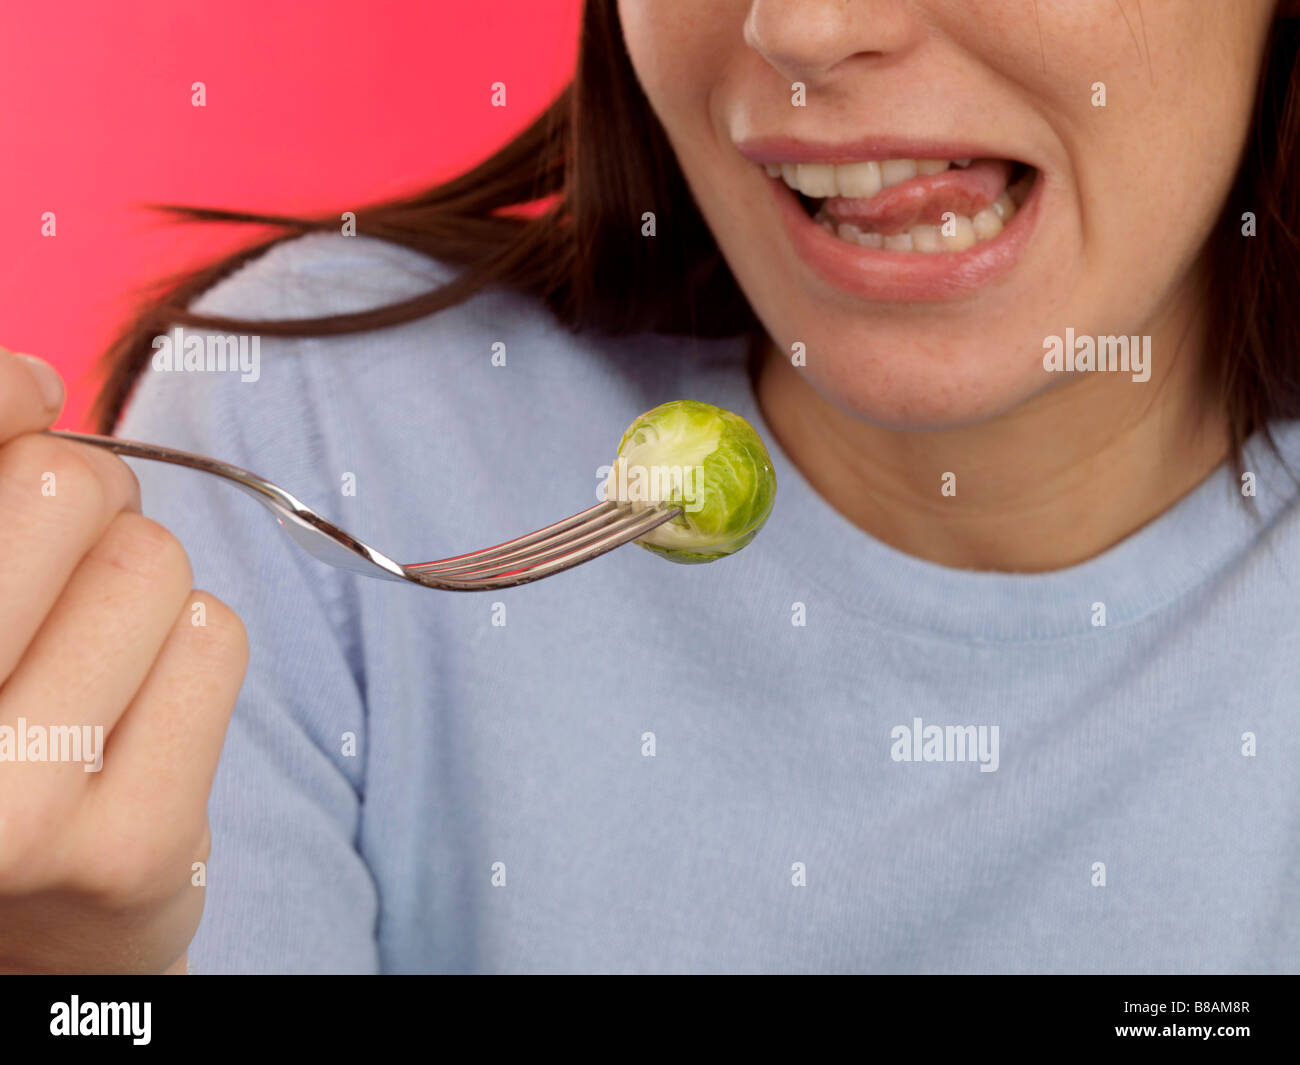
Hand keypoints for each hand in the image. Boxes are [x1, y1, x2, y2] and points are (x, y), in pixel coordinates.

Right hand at [0, 346, 247, 972]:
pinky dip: (193, 644)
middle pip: (62, 486)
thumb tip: (28, 374)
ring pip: (152, 561)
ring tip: (101, 643)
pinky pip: (216, 637)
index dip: (4, 396)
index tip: (26, 395)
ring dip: (144, 580)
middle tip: (72, 538)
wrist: (34, 910)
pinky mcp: (128, 850)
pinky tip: (145, 704)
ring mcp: (9, 812)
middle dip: (85, 490)